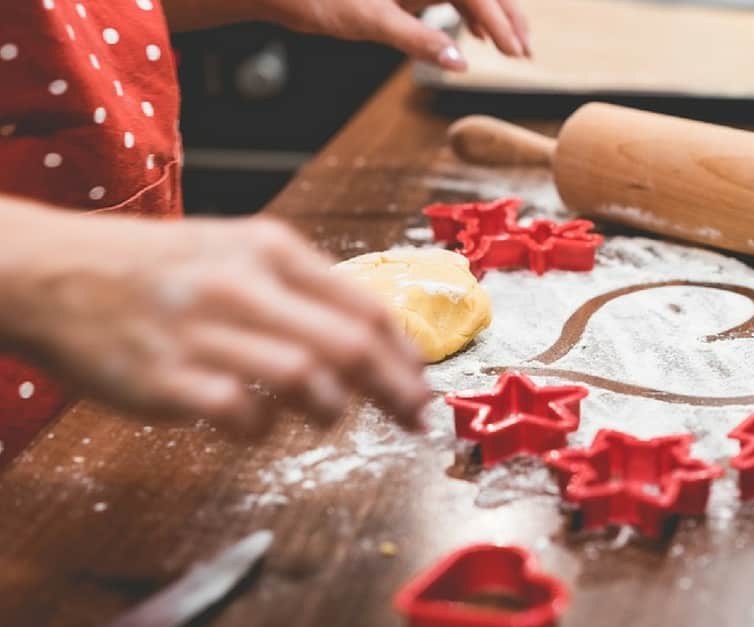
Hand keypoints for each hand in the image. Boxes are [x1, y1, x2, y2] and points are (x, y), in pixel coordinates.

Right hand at [0, 204, 429, 435]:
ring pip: (305, 377)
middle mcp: (243, 284)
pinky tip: (257, 424)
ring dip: (332, 409)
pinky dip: (262, 428)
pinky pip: (241, 414)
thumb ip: (301, 289)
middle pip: (350, 345)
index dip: (407, 355)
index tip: (425, 384)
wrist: (50, 271)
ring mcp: (203, 330)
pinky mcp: (166, 377)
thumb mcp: (234, 251)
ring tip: (328, 416)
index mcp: (269, 248)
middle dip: (396, 390)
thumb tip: (372, 340)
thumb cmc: (154, 268)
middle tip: (414, 417)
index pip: (366, 305)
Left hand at [260, 0, 530, 69]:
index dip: (501, 21)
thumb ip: (416, 39)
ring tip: (512, 44)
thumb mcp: (369, 20)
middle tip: (525, 51)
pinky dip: (471, 11)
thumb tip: (460, 64)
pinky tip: (479, 33)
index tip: (515, 52)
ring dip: (494, 14)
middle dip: (507, 15)